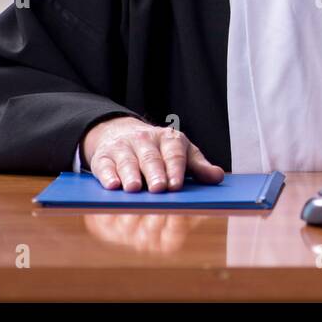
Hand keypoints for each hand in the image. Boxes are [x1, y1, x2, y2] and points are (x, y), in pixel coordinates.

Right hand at [81, 116, 224, 192]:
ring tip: (134, 188)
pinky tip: (112, 186)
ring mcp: (123, 147)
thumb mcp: (182, 151)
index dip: (175, 170)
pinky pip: (105, 166)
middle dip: (155, 173)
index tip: (177, 185)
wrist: (122, 132)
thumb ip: (198, 166)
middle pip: (151, 158)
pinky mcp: (103, 156)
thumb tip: (218, 177)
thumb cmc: (159, 149)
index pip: (174, 154)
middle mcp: (145, 140)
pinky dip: (108, 175)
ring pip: (128, 162)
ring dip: (131, 175)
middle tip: (159, 189)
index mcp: (169, 139)